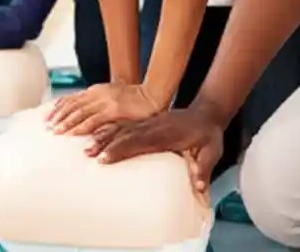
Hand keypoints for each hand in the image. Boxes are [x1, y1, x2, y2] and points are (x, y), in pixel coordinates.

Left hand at [47, 82, 163, 137]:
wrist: (153, 95)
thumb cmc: (136, 100)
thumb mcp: (115, 98)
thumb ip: (101, 104)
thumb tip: (88, 114)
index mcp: (98, 90)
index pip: (73, 98)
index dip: (59, 107)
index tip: (48, 116)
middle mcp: (99, 93)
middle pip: (73, 105)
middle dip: (59, 116)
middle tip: (47, 126)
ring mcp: (106, 101)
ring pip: (80, 112)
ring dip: (66, 123)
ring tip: (56, 132)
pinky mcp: (113, 110)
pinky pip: (93, 120)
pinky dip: (81, 127)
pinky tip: (73, 134)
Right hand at [90, 107, 225, 191]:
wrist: (207, 113)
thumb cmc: (208, 135)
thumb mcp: (213, 151)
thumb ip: (204, 167)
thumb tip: (198, 186)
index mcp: (168, 133)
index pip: (142, 141)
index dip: (123, 148)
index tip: (107, 158)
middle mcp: (155, 126)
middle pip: (126, 133)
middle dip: (106, 143)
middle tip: (88, 154)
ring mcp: (149, 123)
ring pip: (123, 128)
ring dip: (104, 136)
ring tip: (86, 147)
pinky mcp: (146, 123)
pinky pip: (125, 126)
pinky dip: (109, 131)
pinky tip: (96, 137)